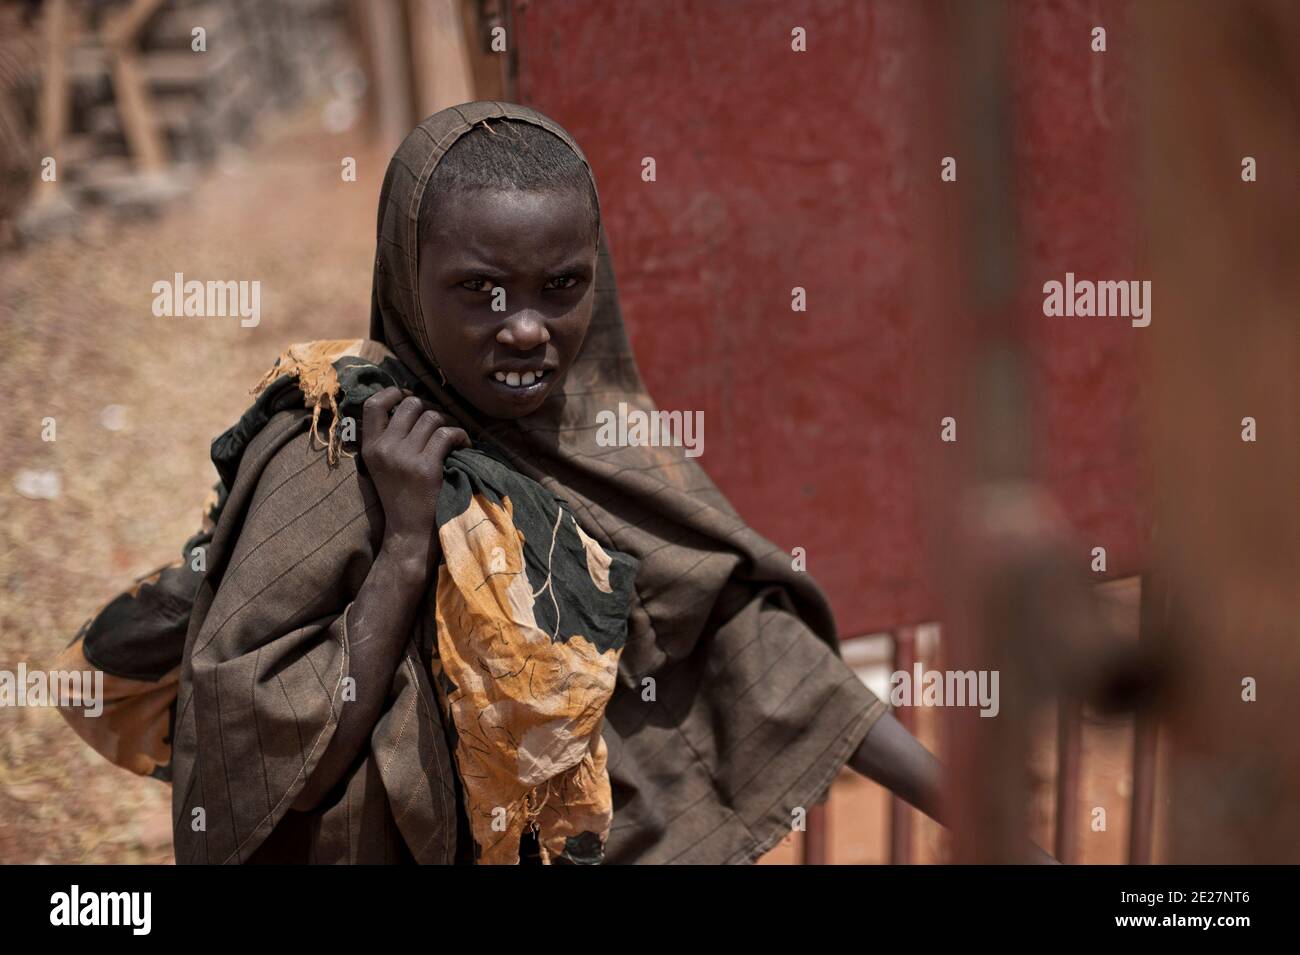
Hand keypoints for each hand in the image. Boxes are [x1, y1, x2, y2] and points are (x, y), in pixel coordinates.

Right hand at [361, 387, 469, 573]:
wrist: (408, 533)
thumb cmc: (399, 497)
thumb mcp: (382, 466)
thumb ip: (388, 438)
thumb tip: (409, 402)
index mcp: (369, 447)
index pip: (372, 404)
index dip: (392, 392)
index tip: (407, 396)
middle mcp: (384, 448)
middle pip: (411, 405)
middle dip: (430, 408)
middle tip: (440, 423)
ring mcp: (405, 457)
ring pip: (432, 417)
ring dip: (448, 422)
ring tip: (453, 437)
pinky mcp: (426, 467)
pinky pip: (448, 434)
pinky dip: (461, 436)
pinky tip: (464, 447)